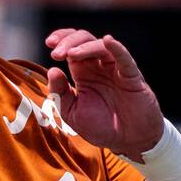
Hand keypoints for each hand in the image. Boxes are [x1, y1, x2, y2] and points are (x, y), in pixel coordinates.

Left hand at [46, 29, 163, 157]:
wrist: (127, 142)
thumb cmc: (101, 127)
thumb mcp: (72, 113)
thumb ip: (60, 94)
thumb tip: (52, 70)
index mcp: (82, 73)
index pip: (71, 46)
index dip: (61, 39)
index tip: (49, 44)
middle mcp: (98, 67)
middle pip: (84, 40)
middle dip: (68, 42)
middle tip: (57, 53)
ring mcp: (115, 70)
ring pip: (101, 47)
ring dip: (85, 47)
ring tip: (71, 55)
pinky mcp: (131, 77)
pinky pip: (125, 59)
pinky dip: (117, 48)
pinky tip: (108, 41)